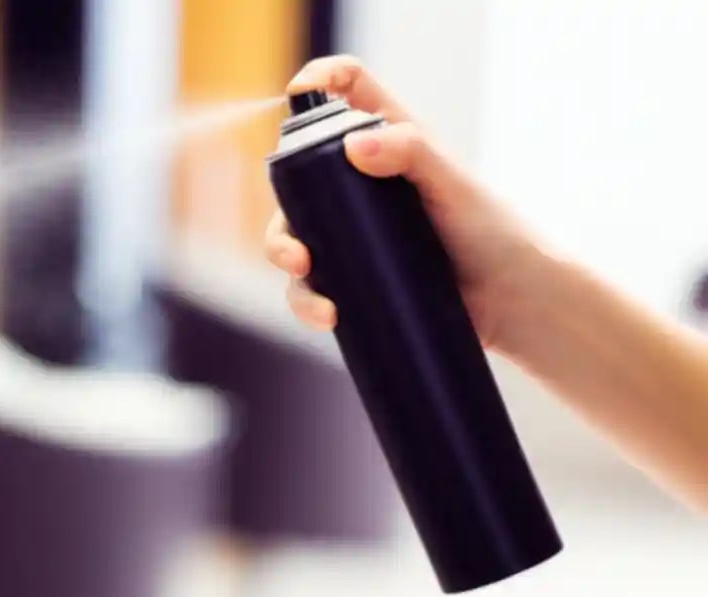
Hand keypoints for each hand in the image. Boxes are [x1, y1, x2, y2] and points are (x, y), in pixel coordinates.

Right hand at [265, 55, 543, 349]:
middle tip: (295, 247)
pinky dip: (308, 301)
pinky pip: (312, 287)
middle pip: (300, 176)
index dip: (321, 79)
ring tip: (312, 286)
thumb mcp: (455, 184)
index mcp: (389, 144)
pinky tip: (328, 315)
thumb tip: (352, 144)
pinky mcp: (355, 277)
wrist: (516, 302)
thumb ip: (410, 152)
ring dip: (286, 257)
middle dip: (283, 207)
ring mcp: (355, 232)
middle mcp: (364, 184)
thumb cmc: (494, 233)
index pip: (350, 91)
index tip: (299, 89)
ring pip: (294, 236)